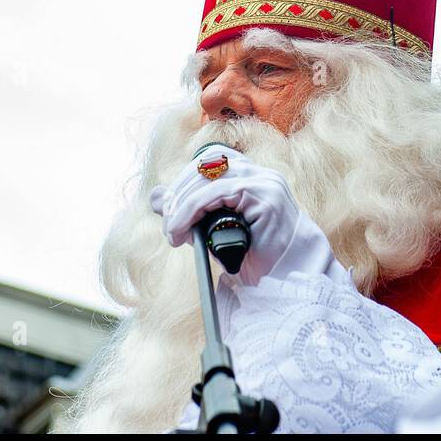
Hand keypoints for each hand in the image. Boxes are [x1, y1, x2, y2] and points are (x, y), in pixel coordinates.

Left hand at [148, 145, 352, 288]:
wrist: (285, 280)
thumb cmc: (253, 257)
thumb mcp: (212, 230)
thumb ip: (188, 211)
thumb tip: (155, 196)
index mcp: (252, 177)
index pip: (210, 160)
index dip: (183, 180)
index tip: (169, 211)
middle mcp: (261, 174)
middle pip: (204, 164)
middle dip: (177, 194)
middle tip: (169, 227)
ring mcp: (265, 182)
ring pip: (207, 176)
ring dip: (180, 205)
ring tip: (173, 232)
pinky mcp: (265, 195)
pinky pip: (216, 193)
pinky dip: (190, 211)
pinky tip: (180, 231)